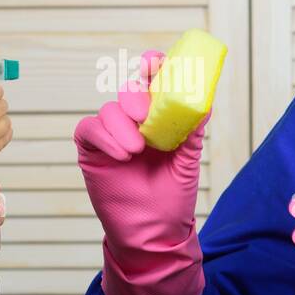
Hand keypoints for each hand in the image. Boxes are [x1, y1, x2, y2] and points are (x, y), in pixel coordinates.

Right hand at [73, 49, 210, 294]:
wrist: (153, 233)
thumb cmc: (173, 199)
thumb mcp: (187, 163)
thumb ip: (191, 134)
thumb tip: (205, 104)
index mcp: (159, 120)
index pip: (153, 85)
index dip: (153, 68)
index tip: (155, 61)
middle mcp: (134, 123)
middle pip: (128, 91)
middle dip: (135, 94)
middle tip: (145, 113)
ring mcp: (111, 136)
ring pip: (109, 109)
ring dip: (121, 124)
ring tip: (136, 149)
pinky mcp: (92, 150)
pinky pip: (89, 129)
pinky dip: (103, 136)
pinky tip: (121, 153)